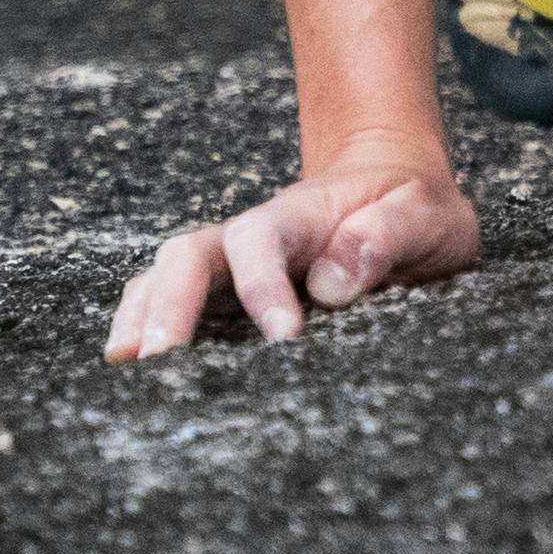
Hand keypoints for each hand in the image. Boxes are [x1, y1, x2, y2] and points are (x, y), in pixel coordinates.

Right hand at [106, 140, 480, 360]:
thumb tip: (333, 281)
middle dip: (170, 304)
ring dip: (142, 316)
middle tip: (160, 360)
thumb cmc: (412, 206)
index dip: (263, 284)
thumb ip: (389, 233)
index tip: (283, 338)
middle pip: (189, 255)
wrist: (393, 186)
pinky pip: (168, 297)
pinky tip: (129, 364)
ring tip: (126, 367)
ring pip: (165, 275)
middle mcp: (252, 233)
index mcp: (302, 214)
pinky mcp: (224, 288)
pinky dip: (143, 323)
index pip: (263, 240)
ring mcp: (231, 260)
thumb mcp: (426, 212)